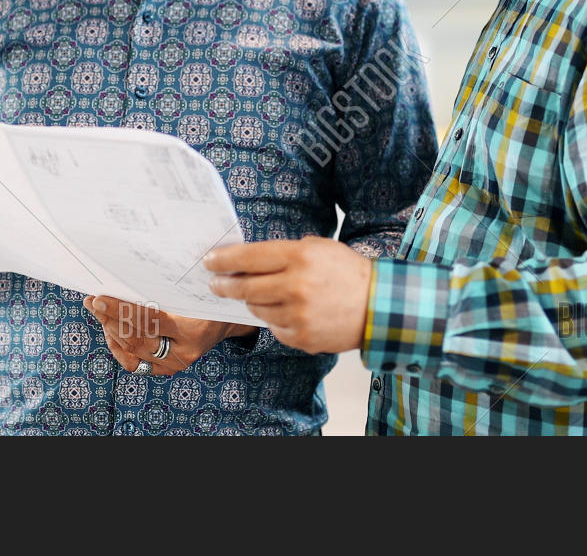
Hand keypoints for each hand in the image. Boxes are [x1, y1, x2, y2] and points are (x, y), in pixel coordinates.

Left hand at [84, 296, 256, 375]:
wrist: (227, 320)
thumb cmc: (209, 296)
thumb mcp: (195, 287)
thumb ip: (168, 284)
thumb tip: (127, 270)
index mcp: (194, 329)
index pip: (149, 320)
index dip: (121, 310)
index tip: (100, 298)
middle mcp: (184, 352)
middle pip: (136, 339)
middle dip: (109, 319)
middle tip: (93, 302)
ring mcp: (174, 364)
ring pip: (132, 352)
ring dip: (109, 330)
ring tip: (97, 311)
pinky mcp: (166, 369)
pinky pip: (134, 364)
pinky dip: (118, 347)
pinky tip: (109, 330)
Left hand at [205, 237, 371, 353]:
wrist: (377, 306)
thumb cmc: (346, 272)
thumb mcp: (317, 248)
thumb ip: (283, 252)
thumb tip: (246, 259)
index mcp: (299, 257)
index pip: (248, 257)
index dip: (224, 260)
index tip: (209, 261)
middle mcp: (295, 286)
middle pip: (245, 287)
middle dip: (224, 284)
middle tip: (215, 283)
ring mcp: (297, 315)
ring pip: (256, 308)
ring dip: (253, 301)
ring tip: (262, 295)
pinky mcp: (300, 338)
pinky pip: (272, 327)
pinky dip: (274, 319)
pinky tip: (287, 311)